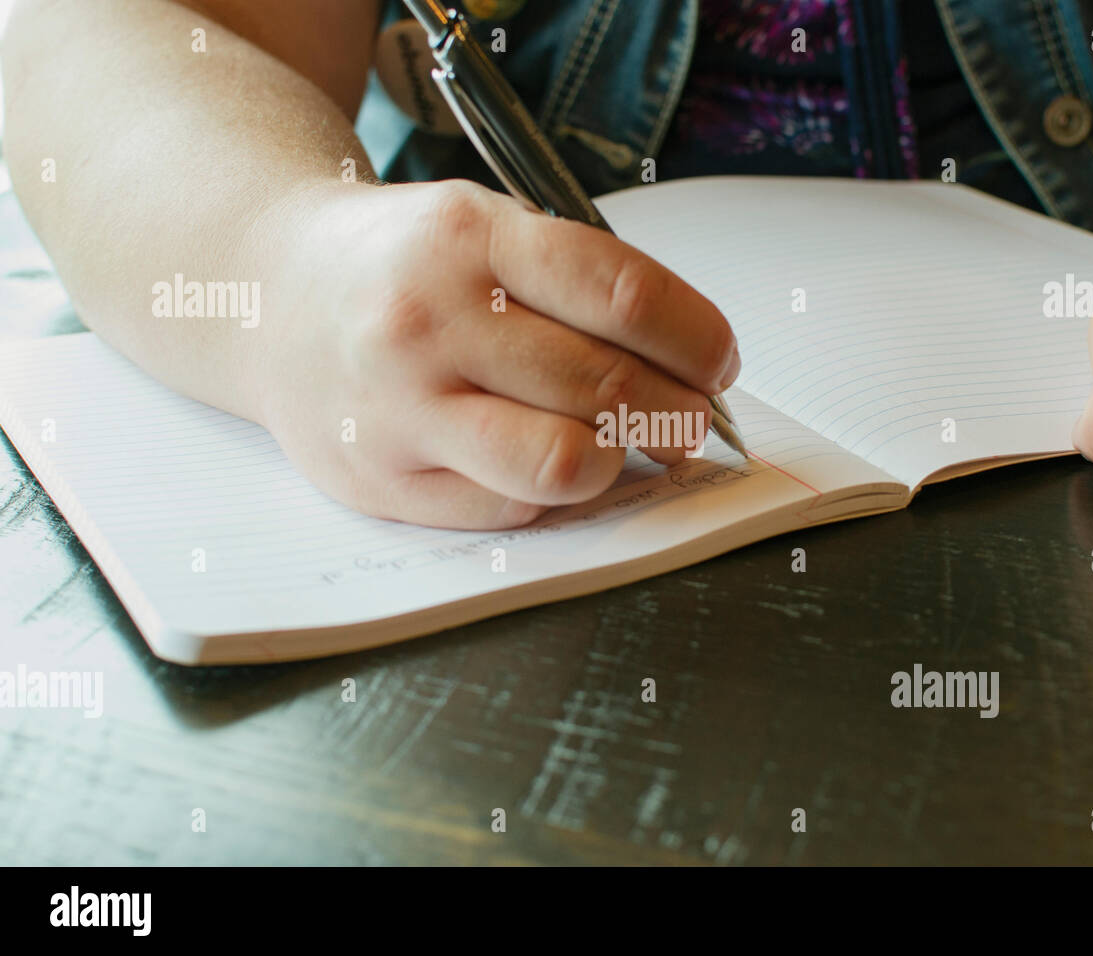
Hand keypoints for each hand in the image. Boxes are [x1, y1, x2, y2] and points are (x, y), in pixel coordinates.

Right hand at [257, 179, 738, 528]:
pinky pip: (508, 511)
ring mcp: (398, 407)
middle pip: (605, 386)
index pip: (623, 296)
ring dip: (619, 462)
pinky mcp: (381, 481)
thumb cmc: (402, 264)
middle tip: (690, 417)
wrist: (263, 294)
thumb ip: (578, 284)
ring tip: (622, 446)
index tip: (719, 362)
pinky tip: (539, 460)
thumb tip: (689, 370)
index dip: (697, 338)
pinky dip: (547, 495)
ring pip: (563, 465)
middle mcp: (427, 321)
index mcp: (468, 236)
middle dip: (678, 412)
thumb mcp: (484, 226)